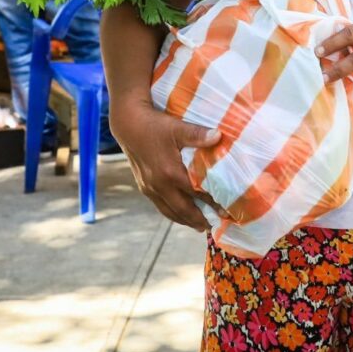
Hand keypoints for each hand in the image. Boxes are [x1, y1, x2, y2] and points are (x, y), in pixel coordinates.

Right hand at [108, 98, 224, 230]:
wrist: (128, 125)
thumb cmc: (154, 125)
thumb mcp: (177, 127)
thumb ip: (198, 134)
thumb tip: (219, 136)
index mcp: (170, 173)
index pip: (196, 193)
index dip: (211, 203)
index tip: (224, 210)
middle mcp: (159, 185)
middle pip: (182, 209)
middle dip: (198, 220)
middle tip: (213, 226)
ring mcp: (149, 188)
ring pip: (169, 211)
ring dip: (185, 220)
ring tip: (199, 226)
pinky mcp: (144, 186)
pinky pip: (160, 206)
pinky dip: (172, 213)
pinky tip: (179, 213)